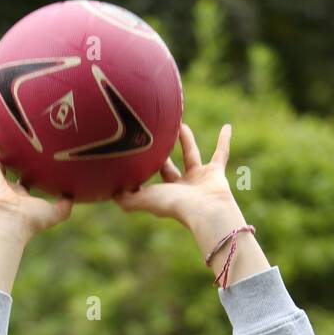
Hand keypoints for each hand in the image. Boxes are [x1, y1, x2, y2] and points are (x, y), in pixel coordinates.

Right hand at [0, 96, 73, 236]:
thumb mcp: (53, 212)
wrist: (8, 223)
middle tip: (4, 120)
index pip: (19, 170)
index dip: (23, 159)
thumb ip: (64, 205)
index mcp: (15, 190)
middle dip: (2, 138)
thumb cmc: (28, 221)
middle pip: (2, 151)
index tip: (28, 147)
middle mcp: (1, 178)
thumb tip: (74, 196)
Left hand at [112, 121, 239, 227]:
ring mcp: (200, 179)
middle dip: (162, 152)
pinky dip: (225, 141)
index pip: (150, 179)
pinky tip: (227, 127)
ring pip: (191, 155)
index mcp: (165, 193)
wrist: (206, 210)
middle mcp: (182, 186)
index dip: (143, 168)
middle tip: (155, 134)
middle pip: (169, 166)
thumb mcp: (145, 200)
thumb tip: (106, 192)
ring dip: (186, 140)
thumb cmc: (175, 205)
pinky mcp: (216, 173)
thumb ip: (126, 198)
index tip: (133, 153)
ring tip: (180, 124)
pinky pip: (221, 153)